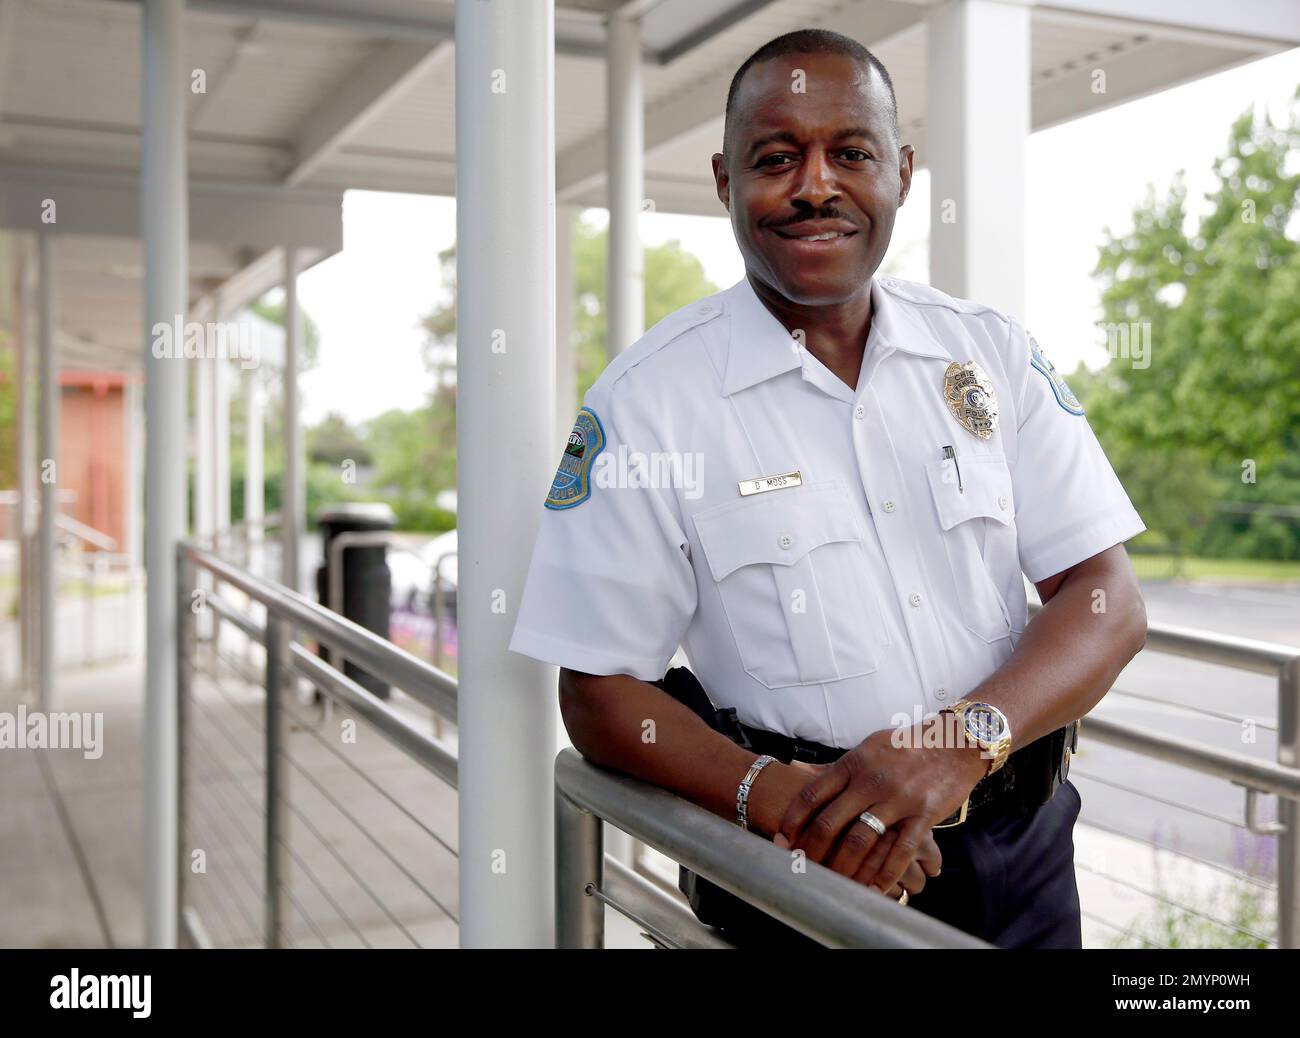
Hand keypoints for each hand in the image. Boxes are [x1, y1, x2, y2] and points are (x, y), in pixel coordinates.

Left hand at [774, 720, 986, 893]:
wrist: (955, 741)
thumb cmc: (906, 745)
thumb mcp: (867, 747)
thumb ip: (837, 766)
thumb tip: (799, 770)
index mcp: (853, 764)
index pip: (812, 795)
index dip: (793, 821)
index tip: (782, 841)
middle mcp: (870, 782)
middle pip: (831, 823)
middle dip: (812, 851)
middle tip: (801, 870)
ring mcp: (897, 799)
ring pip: (861, 841)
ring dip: (843, 868)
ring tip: (833, 886)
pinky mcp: (923, 815)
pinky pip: (900, 851)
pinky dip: (886, 875)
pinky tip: (875, 891)